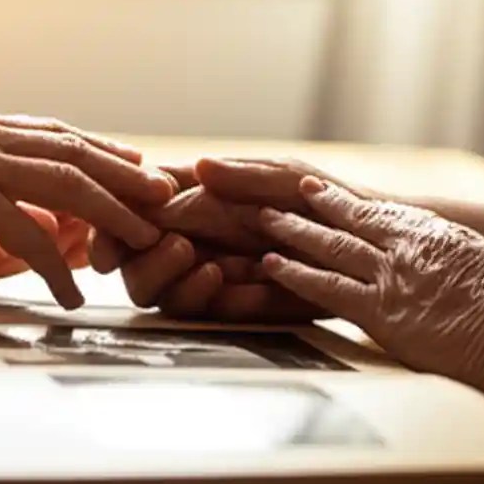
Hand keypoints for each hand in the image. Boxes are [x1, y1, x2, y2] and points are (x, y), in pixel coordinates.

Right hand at [0, 109, 172, 304]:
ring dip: (113, 214)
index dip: (103, 151)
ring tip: (143, 241)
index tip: (139, 170)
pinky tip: (73, 296)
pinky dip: (58, 270)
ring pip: (68, 184)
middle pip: (73, 150)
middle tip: (164, 196)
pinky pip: (35, 237)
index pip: (56, 134)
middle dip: (125, 175)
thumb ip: (9, 211)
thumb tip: (64, 232)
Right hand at [90, 157, 361, 319]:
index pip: (134, 218)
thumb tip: (197, 167)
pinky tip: (253, 287)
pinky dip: (231, 302)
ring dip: (181, 286)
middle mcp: (192, 242)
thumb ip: (243, 178)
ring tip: (213, 269)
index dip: (112, 232)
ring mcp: (212, 279)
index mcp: (191, 202)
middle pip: (136, 266)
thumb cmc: (328, 199)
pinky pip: (217, 315)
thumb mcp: (287, 178)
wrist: (373, 246)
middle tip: (180, 247)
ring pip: (166, 297)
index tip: (110, 243)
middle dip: (149, 262)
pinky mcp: (239, 310)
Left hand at [258, 177, 483, 384]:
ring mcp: (393, 278)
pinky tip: (270, 264)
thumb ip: (459, 268)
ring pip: (329, 245)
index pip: (383, 213)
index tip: (322, 191)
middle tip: (282, 194)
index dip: (347, 203)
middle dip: (311, 205)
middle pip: (349, 219)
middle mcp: (411, 247)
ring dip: (291, 229)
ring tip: (261, 218)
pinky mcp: (380, 313)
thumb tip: (451, 279)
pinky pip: (325, 288)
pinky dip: (294, 273)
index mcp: (441, 235)